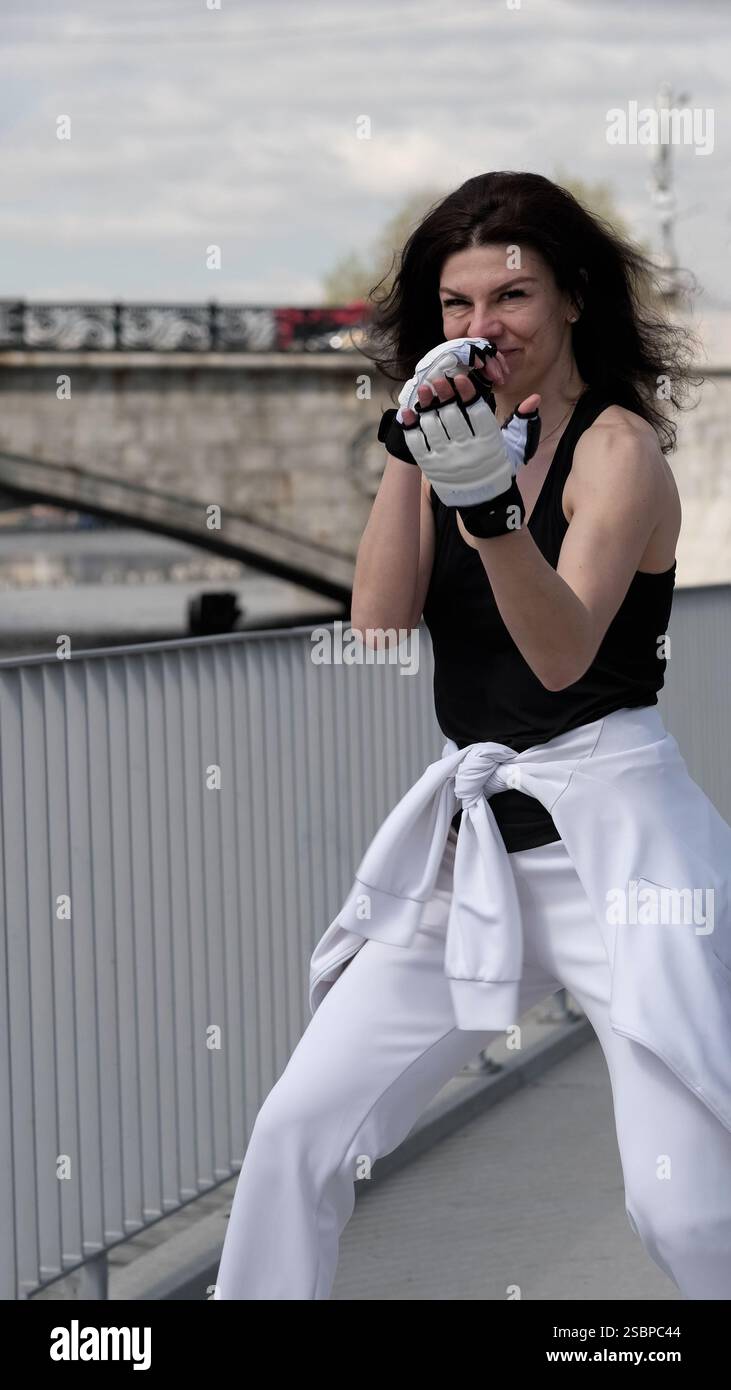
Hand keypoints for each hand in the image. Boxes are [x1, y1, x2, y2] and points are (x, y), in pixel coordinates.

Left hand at [401, 369, 540, 507]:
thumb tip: (535, 397)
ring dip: (427, 406)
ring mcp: (447, 460)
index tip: (460, 378)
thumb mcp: (516, 447)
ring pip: (433, 428)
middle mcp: (468, 452)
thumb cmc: (500, 467)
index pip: (477, 413)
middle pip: (452, 417)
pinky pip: (417, 444)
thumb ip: (523, 421)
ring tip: (424, 390)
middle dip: (444, 395)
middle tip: (438, 379)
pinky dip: (411, 427)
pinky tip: (408, 412)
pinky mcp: (431, 468)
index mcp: (489, 443)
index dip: (468, 393)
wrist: (485, 502)